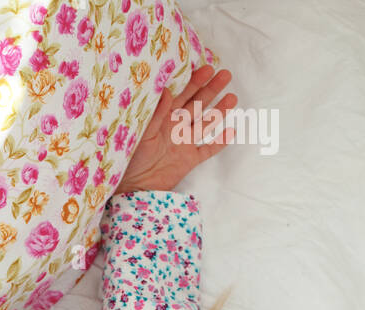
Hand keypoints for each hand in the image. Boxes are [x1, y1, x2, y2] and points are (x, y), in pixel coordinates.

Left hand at [116, 64, 238, 196]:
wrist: (135, 186)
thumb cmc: (132, 158)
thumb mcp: (143, 132)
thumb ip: (155, 112)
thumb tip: (164, 88)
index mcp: (164, 118)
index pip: (182, 95)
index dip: (194, 82)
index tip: (207, 67)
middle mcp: (176, 127)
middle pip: (197, 105)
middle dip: (211, 90)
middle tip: (225, 75)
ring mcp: (184, 143)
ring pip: (206, 123)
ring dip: (219, 111)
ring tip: (232, 97)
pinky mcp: (189, 160)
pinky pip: (207, 150)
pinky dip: (219, 142)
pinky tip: (231, 131)